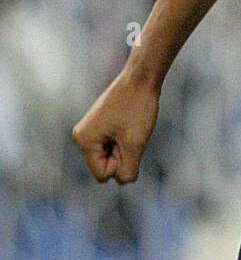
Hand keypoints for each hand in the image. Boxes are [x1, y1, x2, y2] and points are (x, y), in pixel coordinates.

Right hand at [72, 68, 159, 183]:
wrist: (141, 79)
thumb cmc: (137, 108)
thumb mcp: (135, 144)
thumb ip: (128, 170)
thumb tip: (123, 180)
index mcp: (84, 141)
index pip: (103, 175)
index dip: (120, 164)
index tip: (126, 142)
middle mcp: (81, 136)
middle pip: (105, 167)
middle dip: (121, 156)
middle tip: (130, 133)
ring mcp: (89, 130)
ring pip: (111, 156)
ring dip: (124, 148)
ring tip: (129, 127)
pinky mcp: (99, 126)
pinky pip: (113, 146)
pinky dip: (124, 140)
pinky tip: (128, 123)